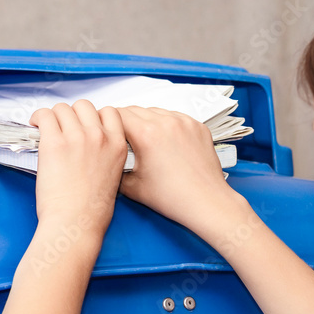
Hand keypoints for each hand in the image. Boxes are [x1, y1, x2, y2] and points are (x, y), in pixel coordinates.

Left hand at [30, 100, 127, 234]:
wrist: (77, 222)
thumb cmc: (92, 210)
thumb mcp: (112, 177)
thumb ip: (104, 154)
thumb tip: (87, 145)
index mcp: (117, 146)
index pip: (109, 112)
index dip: (93, 116)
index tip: (83, 124)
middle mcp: (99, 137)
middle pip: (84, 106)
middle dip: (72, 114)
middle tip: (62, 127)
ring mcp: (77, 138)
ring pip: (63, 108)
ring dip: (54, 116)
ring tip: (46, 128)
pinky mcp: (54, 143)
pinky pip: (45, 115)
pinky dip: (38, 118)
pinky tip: (36, 126)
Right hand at [117, 106, 239, 230]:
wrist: (205, 202)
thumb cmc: (173, 198)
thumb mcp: (131, 187)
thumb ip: (114, 167)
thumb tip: (108, 157)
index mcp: (147, 134)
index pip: (117, 115)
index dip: (109, 124)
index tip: (109, 132)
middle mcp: (166, 123)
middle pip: (136, 110)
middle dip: (127, 122)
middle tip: (126, 139)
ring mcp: (185, 123)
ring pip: (156, 111)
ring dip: (147, 121)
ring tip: (147, 141)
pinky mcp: (198, 127)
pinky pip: (176, 117)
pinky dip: (168, 125)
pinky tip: (166, 142)